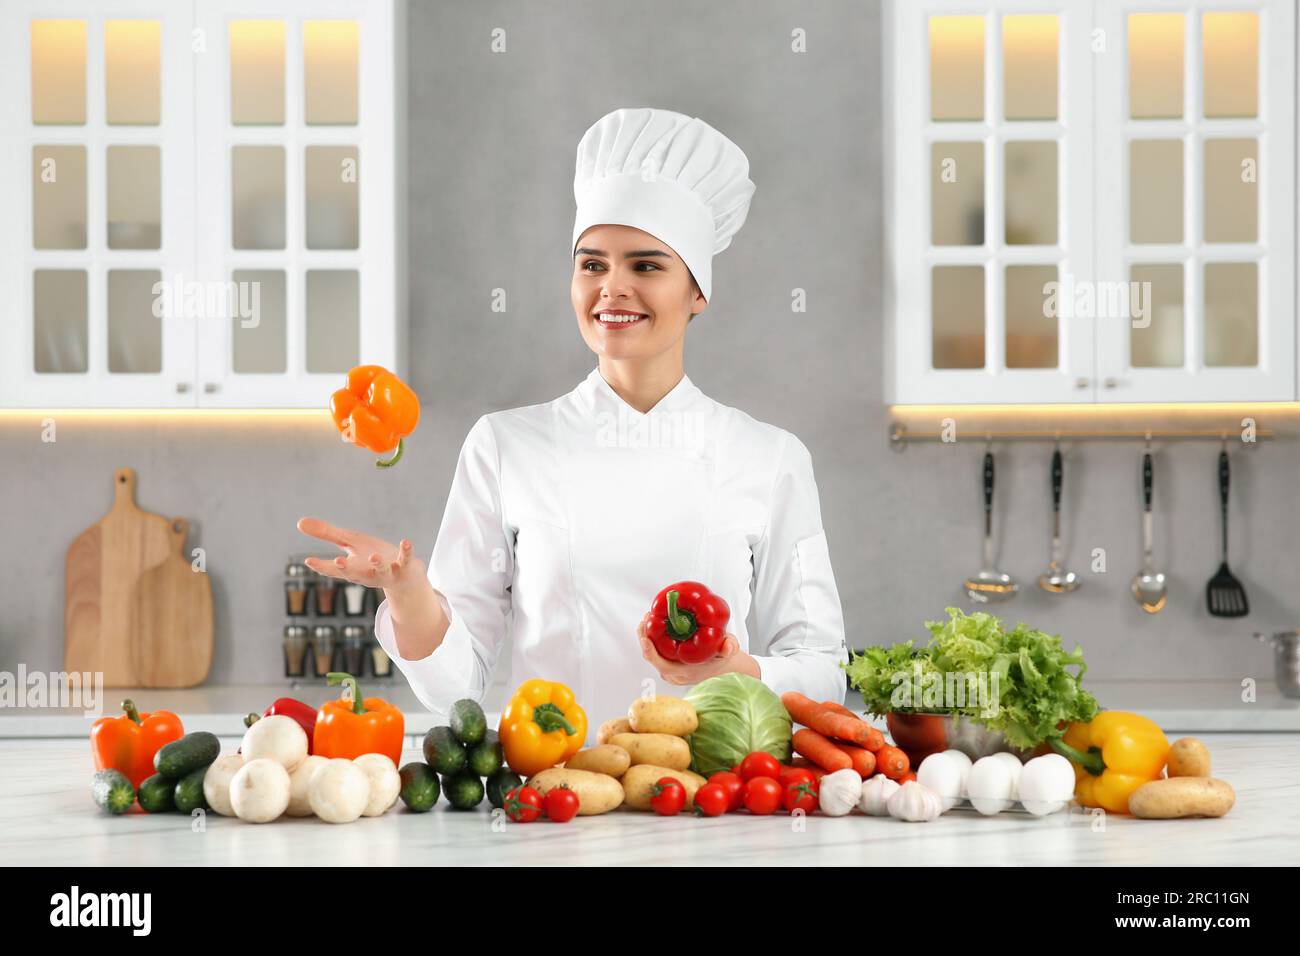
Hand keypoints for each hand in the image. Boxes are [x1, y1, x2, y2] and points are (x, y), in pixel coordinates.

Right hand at [296, 516, 425, 592]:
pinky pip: (407, 560)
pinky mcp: (406, 568)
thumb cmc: (373, 559)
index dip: (322, 566)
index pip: (334, 570)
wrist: (405, 578)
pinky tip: (405, 541)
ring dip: (378, 565)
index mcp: (353, 569)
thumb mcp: (350, 544)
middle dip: (347, 569)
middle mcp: (368, 575)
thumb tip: (299, 522)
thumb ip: (327, 534)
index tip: (309, 560)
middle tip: (338, 561)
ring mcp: (388, 573)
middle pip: (355, 574)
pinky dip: (407, 552)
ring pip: (382, 572)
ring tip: (374, 556)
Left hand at [637, 611, 743, 685]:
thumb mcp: (729, 651)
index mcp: (684, 672)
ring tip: (647, 617)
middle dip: (645, 636)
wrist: (721, 666)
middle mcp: (673, 674)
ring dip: (646, 635)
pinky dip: (650, 637)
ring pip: (651, 653)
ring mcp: (668, 670)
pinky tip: (651, 623)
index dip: (650, 651)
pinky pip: (654, 651)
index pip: (662, 665)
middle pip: (651, 657)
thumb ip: (730, 648)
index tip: (645, 637)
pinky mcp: (667, 664)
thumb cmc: (722, 657)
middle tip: (646, 617)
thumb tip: (729, 645)